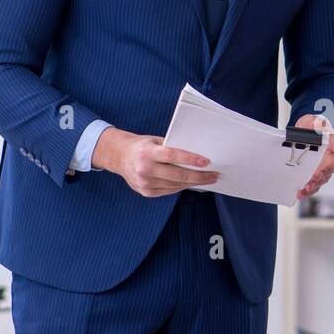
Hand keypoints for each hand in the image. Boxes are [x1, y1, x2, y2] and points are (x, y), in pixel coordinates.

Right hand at [92, 128, 220, 197]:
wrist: (119, 157)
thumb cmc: (142, 146)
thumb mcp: (155, 140)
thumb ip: (172, 147)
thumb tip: (196, 155)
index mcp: (147, 152)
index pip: (173, 156)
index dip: (191, 159)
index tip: (207, 162)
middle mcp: (144, 169)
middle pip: (178, 175)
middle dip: (199, 176)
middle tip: (214, 175)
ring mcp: (145, 183)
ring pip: (176, 185)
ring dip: (194, 183)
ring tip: (208, 179)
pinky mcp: (146, 192)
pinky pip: (169, 190)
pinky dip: (182, 186)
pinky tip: (191, 183)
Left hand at [294, 114, 333, 200]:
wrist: (306, 131)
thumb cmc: (312, 126)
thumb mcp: (313, 120)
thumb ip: (315, 124)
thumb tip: (312, 128)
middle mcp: (332, 157)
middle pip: (331, 169)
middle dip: (321, 176)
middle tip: (313, 179)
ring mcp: (324, 167)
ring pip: (323, 179)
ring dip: (314, 186)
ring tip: (304, 189)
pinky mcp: (316, 173)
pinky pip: (315, 184)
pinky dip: (308, 190)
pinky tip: (301, 193)